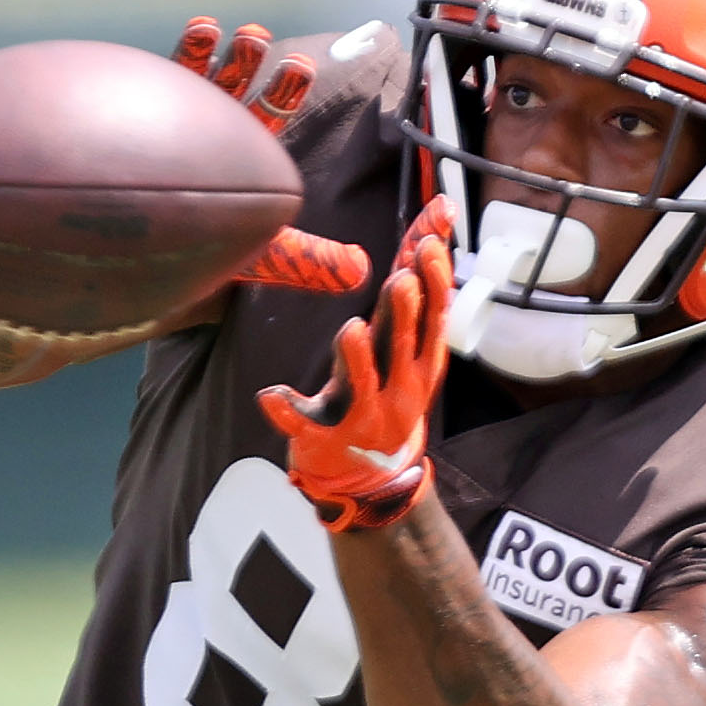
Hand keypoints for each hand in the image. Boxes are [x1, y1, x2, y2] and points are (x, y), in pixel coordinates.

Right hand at [174, 17, 372, 296]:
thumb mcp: (265, 257)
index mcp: (243, 157)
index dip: (286, 91)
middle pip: (239, 91)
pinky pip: (164, 83)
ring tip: (242, 34)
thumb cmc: (205, 258)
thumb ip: (311, 258)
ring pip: (205, 81)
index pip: (269, 118)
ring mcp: (177, 124)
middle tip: (261, 40)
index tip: (301, 65)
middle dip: (253, 64)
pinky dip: (184, 54)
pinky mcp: (147, 119)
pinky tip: (200, 29)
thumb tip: (362, 272)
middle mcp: (212, 135)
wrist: (143, 266)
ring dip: (225, 54)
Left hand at [256, 197, 455, 530]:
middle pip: (403, 346)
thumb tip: (433, 227)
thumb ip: (412, 293)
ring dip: (357, 360)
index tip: (432, 244)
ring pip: (361, 385)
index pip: (434, 316)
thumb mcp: (406, 348)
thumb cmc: (387, 394)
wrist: (372, 478)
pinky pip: (303, 424)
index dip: (435, 280)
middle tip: (401, 279)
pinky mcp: (323, 436)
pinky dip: (287, 412)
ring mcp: (361, 416)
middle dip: (405, 313)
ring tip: (352, 329)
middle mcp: (396, 389)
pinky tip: (269, 395)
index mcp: (417, 364)